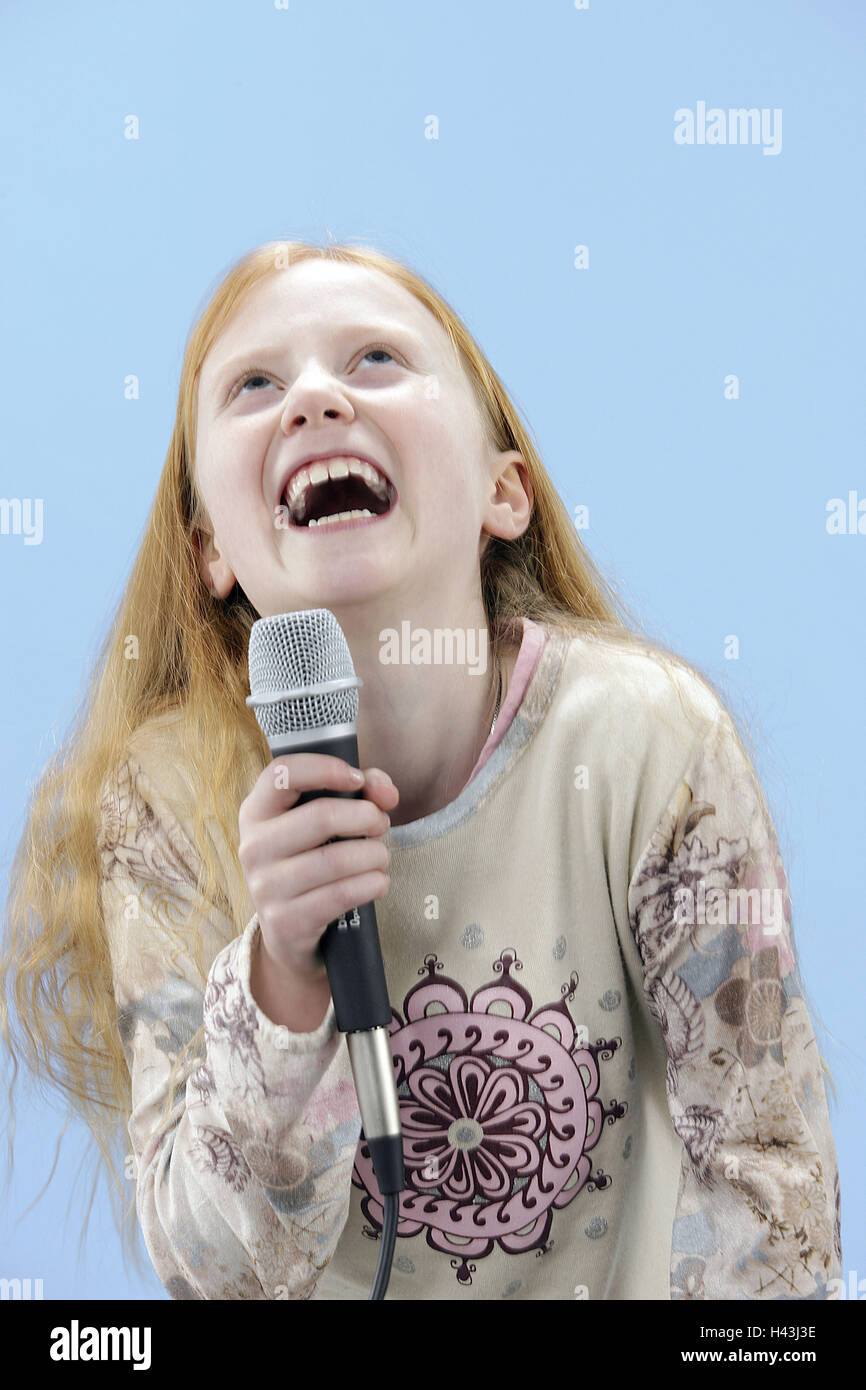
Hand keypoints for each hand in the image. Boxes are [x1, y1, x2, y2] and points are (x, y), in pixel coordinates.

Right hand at [238, 756, 398, 977]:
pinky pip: (342, 894)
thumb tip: (386, 791)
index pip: (282, 774)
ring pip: (337, 858)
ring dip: (375, 855)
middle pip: (322, 816)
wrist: (288, 933)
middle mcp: (253, 847)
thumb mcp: (325, 823)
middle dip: (367, 816)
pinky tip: (377, 882)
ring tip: (380, 857)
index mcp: (256, 812)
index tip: (357, 778)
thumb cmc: (312, 861)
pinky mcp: (286, 920)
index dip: (325, 767)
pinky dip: (373, 884)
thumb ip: (360, 793)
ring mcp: (265, 886)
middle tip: (380, 824)